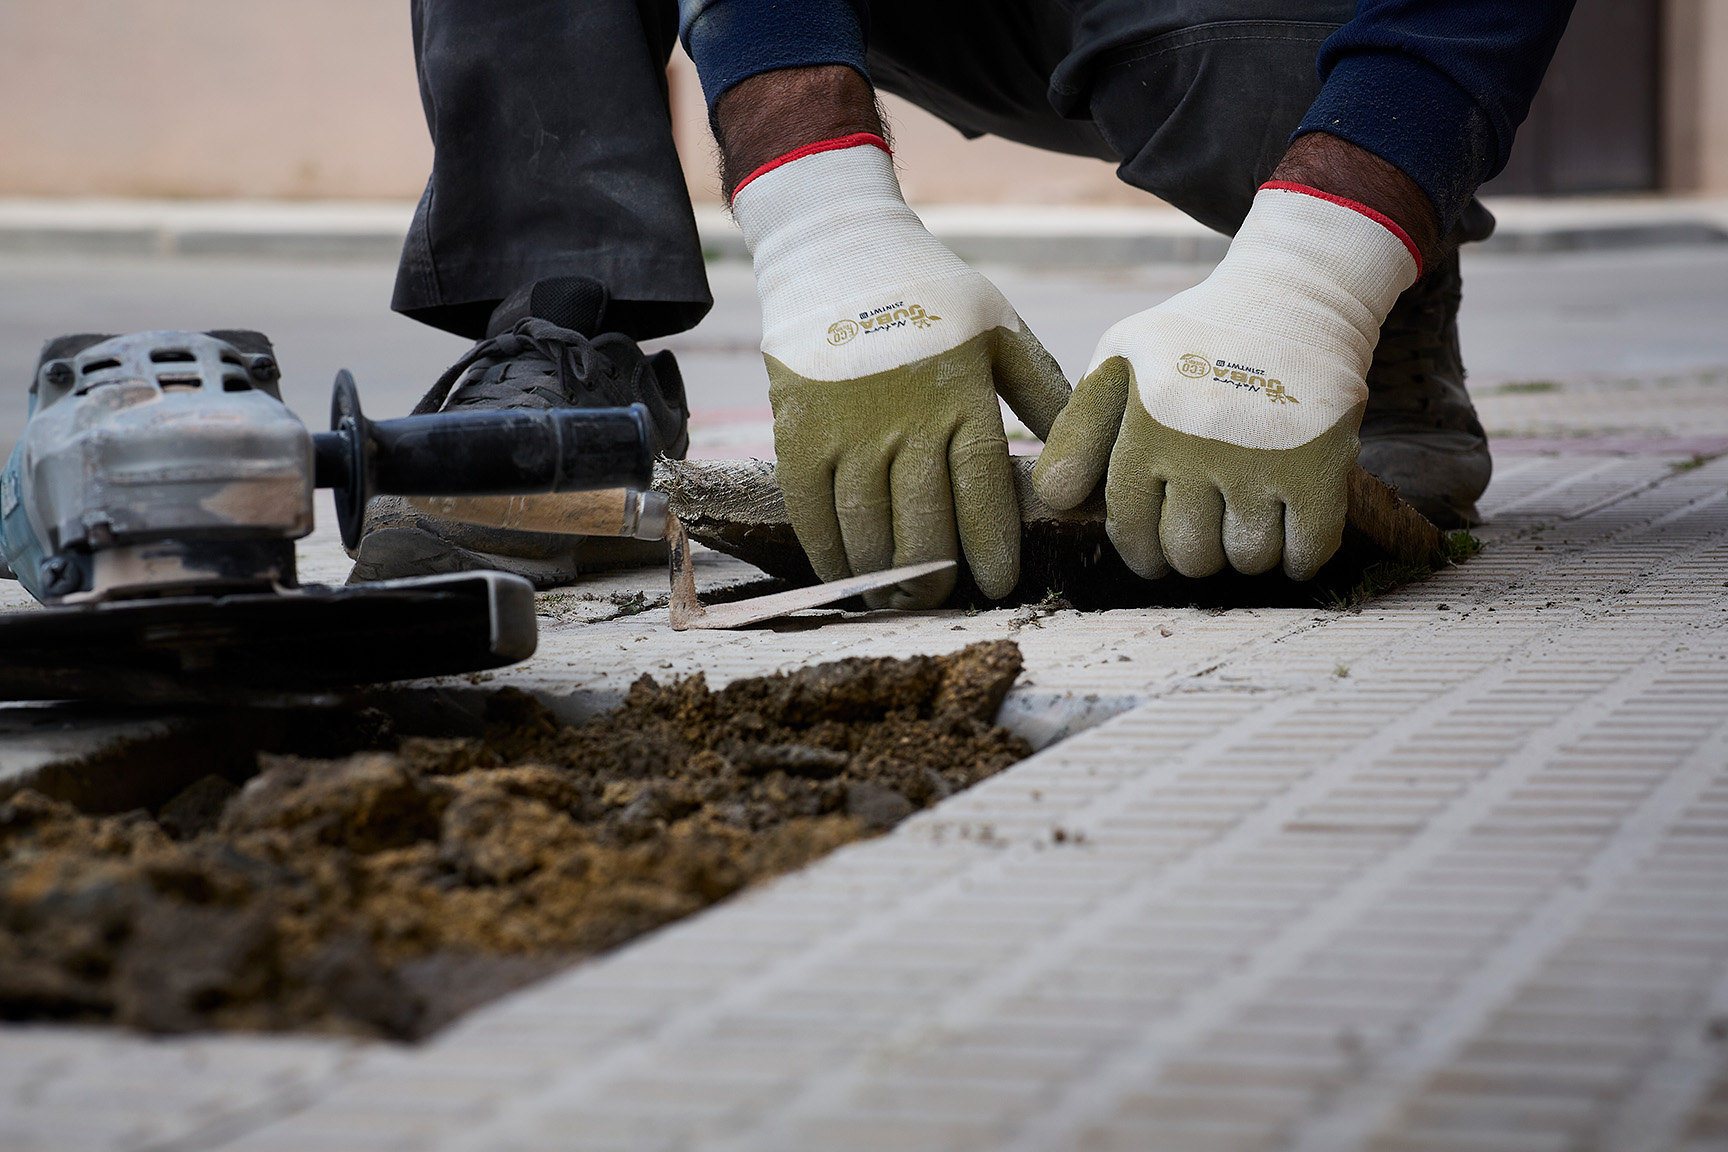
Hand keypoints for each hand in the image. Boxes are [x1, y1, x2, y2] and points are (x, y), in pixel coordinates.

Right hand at [732, 136, 1069, 605]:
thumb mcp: (997, 326)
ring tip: (896, 598)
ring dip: (883, 574)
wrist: (837, 249)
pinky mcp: (799, 431)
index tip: (999, 583)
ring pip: (868, 526)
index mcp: (961, 398)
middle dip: (936, 575)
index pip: (982, 492)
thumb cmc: (930, 290)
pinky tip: (846, 573)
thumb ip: (1039, 388)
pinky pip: (812, 508)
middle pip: (924, 523)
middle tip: (943, 598)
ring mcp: (847, 429)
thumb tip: (1074, 449)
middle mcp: (905, 421)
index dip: (991, 546)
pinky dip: (829, 550)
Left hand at [1032, 183, 1419, 580]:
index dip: (1141, 551)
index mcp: (1147, 425)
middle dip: (1192, 553)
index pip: (1132, 528)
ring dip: (1245, 553)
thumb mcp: (1120, 361)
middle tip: (1204, 530)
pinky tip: (1289, 537)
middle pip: (1189, 554)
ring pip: (1247, 558)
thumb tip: (1055, 498)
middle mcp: (1200, 444)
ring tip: (1244, 521)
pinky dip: (1299, 558)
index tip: (1153, 552)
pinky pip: (1308, 549)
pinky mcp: (1321, 465)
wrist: (1292, 298)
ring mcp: (1263, 457)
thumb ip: (1080, 430)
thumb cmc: (1194, 340)